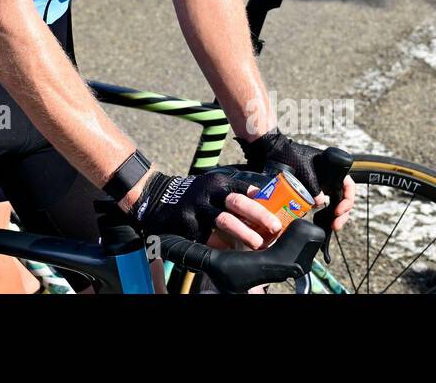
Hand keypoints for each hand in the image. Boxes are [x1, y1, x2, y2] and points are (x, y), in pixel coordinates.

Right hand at [133, 170, 282, 249]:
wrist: (157, 198)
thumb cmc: (194, 196)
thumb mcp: (212, 189)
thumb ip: (233, 197)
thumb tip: (263, 214)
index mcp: (219, 182)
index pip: (246, 190)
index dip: (263, 203)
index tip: (278, 215)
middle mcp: (209, 192)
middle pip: (238, 202)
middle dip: (258, 215)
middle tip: (275, 228)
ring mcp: (198, 208)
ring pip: (224, 219)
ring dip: (243, 232)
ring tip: (257, 243)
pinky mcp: (188, 223)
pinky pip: (208, 237)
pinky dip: (220, 246)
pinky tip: (230, 254)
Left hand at [238, 129, 356, 232]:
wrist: (274, 151)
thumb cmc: (290, 154)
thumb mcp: (304, 168)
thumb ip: (314, 184)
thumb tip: (321, 203)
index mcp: (331, 170)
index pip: (348, 185)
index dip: (348, 199)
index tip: (339, 210)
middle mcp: (328, 179)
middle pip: (343, 198)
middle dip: (343, 213)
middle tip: (336, 224)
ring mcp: (320, 186)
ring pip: (334, 204)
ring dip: (335, 217)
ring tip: (332, 226)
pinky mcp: (310, 193)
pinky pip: (321, 206)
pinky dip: (324, 215)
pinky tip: (320, 221)